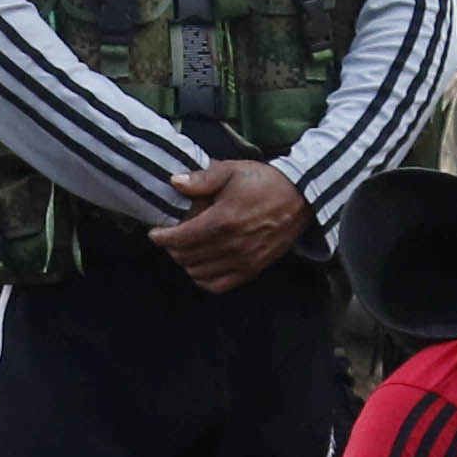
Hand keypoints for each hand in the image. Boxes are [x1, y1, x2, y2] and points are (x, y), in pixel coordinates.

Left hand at [149, 157, 310, 290]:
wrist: (301, 197)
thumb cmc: (264, 181)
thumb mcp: (232, 170)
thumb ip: (201, 179)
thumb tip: (174, 183)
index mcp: (224, 220)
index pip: (182, 238)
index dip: (163, 238)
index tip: (155, 233)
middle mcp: (232, 245)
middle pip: (187, 257)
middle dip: (173, 248)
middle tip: (170, 239)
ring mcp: (243, 260)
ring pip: (199, 273)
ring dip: (186, 263)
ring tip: (184, 251)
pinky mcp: (253, 269)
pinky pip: (219, 285)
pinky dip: (204, 279)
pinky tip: (200, 267)